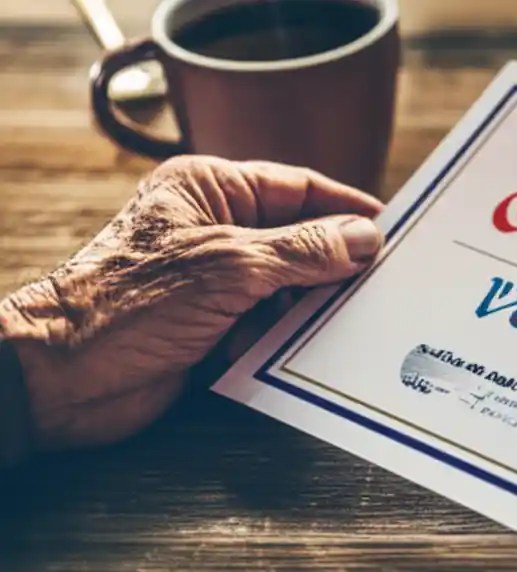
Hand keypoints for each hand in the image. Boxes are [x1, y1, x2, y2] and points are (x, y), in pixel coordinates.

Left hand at [0, 156, 384, 448]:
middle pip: (301, 240)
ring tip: (352, 319)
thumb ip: (303, 250)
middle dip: (337, 265)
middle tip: (384, 281)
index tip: (390, 229)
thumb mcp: (229, 265)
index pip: (298, 188)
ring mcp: (217, 282)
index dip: (347, 209)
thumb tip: (362, 238)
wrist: (65, 379)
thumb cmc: (121, 305)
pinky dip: (293, 339)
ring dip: (315, 308)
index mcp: (210, 190)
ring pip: (292, 289)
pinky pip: (275, 328)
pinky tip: (312, 348)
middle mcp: (216, 230)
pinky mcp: (217, 328)